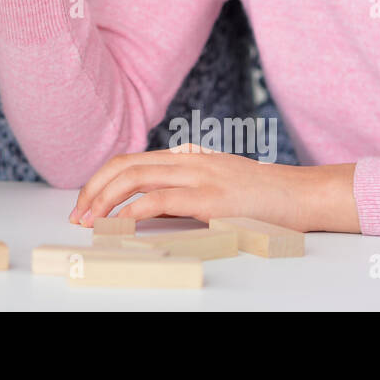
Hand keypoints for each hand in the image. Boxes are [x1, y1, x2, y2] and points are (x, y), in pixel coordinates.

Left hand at [67, 143, 360, 232]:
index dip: (101, 179)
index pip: (129, 159)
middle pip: (124, 165)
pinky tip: (121, 222)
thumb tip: (152, 196)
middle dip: (93, 190)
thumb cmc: (262, 194)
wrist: (302, 195)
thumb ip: (185, 183)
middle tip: (78, 215)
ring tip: (91, 222)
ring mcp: (198, 177)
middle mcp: (187, 161)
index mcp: (185, 157)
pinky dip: (135, 209)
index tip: (85, 203)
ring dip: (106, 200)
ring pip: (136, 178)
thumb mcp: (217, 180)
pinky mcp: (210, 199)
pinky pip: (162, 199)